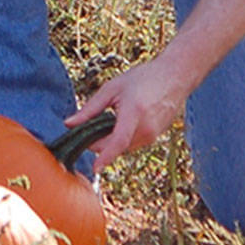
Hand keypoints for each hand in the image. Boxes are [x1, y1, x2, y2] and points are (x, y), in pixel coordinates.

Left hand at [67, 57, 196, 168]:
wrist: (175, 76)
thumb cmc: (142, 78)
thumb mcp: (112, 88)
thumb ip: (90, 108)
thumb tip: (69, 124)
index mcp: (134, 113)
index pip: (117, 141)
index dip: (105, 156)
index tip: (95, 168)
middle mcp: (146, 128)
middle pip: (116, 146)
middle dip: (101, 142)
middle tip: (92, 126)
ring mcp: (153, 134)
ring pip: (124, 146)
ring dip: (113, 139)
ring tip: (115, 115)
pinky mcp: (156, 137)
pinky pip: (133, 143)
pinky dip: (124, 137)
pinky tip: (127, 118)